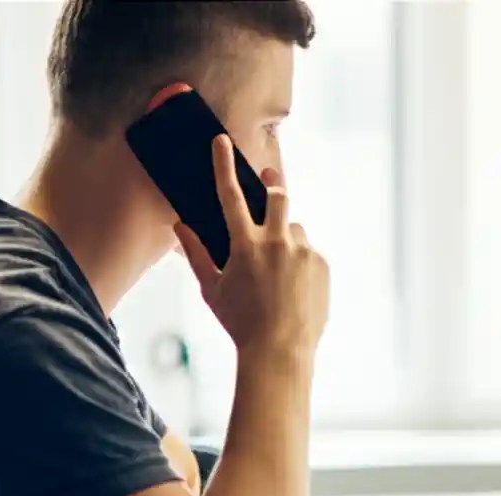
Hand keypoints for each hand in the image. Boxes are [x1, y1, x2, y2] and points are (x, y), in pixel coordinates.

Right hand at [174, 135, 329, 355]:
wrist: (280, 349)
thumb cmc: (240, 322)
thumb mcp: (212, 290)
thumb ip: (197, 254)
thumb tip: (179, 227)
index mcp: (245, 245)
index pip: (231, 195)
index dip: (224, 166)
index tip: (222, 142)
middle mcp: (277, 242)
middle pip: (279, 196)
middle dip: (274, 184)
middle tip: (270, 180)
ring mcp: (303, 252)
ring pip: (294, 231)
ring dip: (285, 240)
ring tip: (277, 273)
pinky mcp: (321, 265)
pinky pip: (308, 254)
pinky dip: (299, 264)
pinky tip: (292, 289)